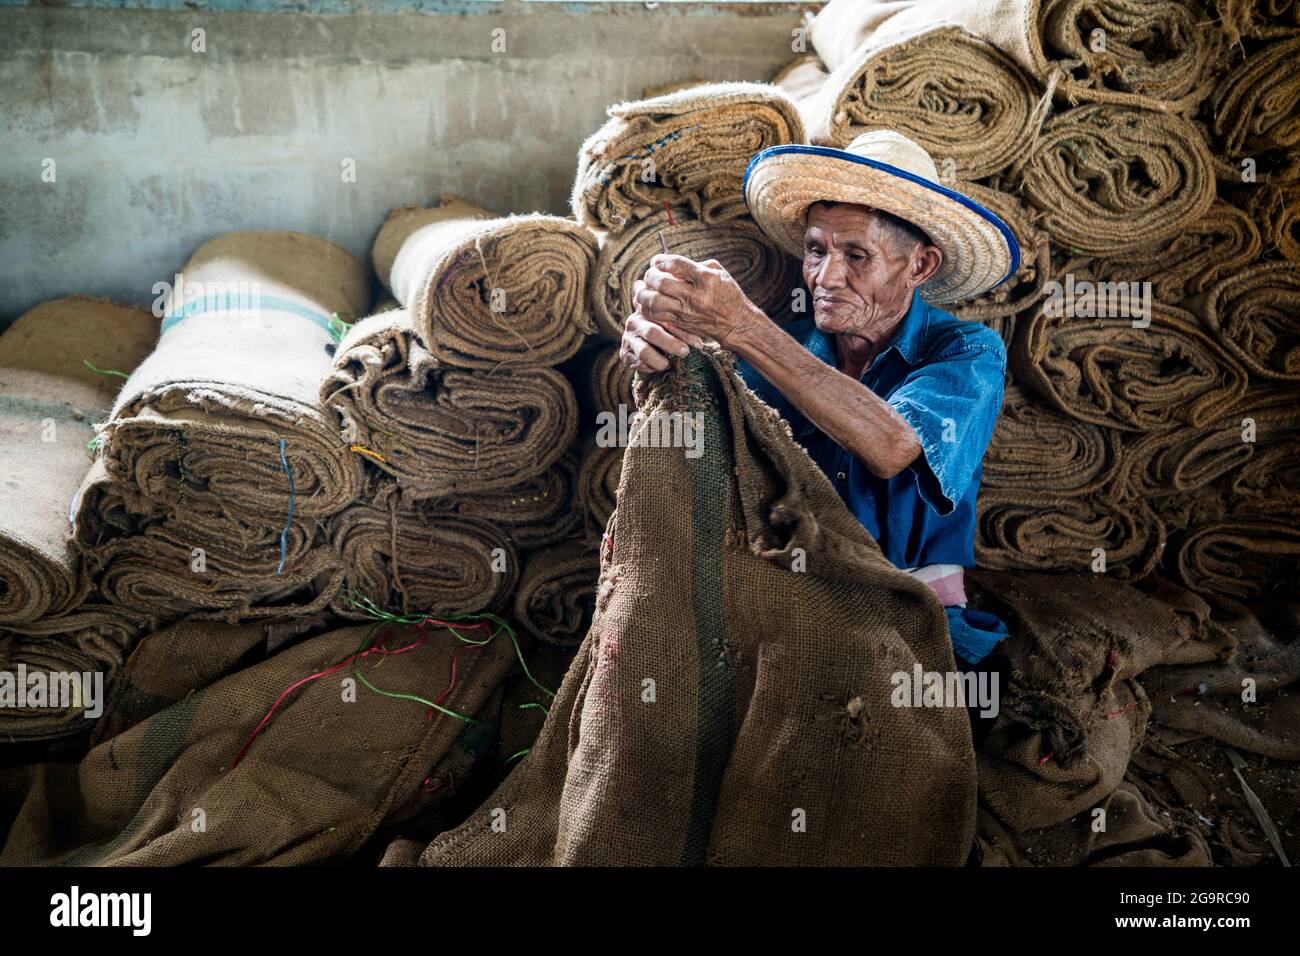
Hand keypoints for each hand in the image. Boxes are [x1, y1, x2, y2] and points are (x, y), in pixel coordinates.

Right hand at [619, 305, 703, 372]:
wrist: (643, 339)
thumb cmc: (665, 330)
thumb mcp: (674, 325)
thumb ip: (683, 329)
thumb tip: (699, 344)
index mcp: (647, 310)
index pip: (664, 319)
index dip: (682, 332)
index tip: (698, 344)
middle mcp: (634, 322)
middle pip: (652, 333)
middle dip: (671, 344)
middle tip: (685, 352)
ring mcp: (627, 338)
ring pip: (644, 352)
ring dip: (660, 361)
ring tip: (669, 364)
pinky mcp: (624, 355)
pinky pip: (639, 364)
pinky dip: (651, 368)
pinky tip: (659, 365)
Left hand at [633, 254, 764, 346]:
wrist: (735, 322)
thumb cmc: (727, 293)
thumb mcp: (718, 272)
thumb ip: (695, 265)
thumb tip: (670, 262)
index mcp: (706, 278)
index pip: (676, 264)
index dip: (661, 260)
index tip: (657, 261)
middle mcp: (695, 295)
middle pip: (661, 283)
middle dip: (650, 275)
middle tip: (650, 274)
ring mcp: (687, 312)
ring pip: (654, 302)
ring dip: (643, 293)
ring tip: (643, 288)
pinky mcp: (681, 323)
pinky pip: (656, 316)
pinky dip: (645, 308)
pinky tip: (645, 302)